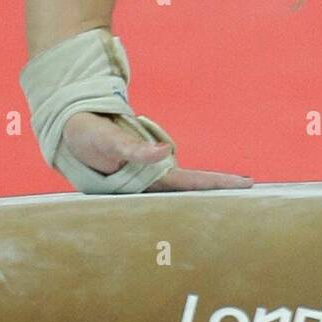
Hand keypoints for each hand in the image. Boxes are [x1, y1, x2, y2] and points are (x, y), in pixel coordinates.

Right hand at [61, 112, 252, 191]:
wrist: (70, 132)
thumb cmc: (88, 135)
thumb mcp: (109, 139)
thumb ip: (134, 149)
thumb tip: (165, 152)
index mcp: (146, 179)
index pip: (190, 183)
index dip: (216, 184)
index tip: (242, 183)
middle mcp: (151, 181)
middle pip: (194, 188)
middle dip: (220, 189)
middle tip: (251, 185)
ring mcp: (149, 176)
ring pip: (187, 184)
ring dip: (210, 186)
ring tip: (238, 184)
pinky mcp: (146, 166)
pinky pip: (177, 174)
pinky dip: (195, 180)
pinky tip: (208, 183)